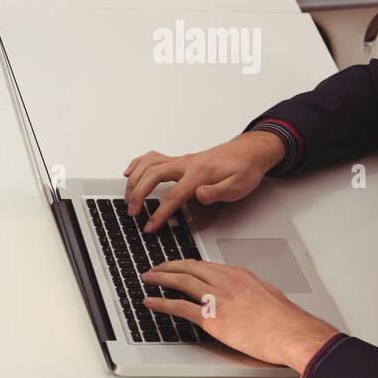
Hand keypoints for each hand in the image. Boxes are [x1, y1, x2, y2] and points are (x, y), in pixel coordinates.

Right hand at [124, 131, 285, 231]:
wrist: (250, 151)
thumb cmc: (244, 169)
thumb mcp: (239, 185)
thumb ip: (218, 192)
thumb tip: (199, 195)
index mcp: (200, 172)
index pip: (173, 195)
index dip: (159, 213)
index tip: (150, 226)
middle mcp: (186, 163)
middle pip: (153, 176)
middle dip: (138, 195)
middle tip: (132, 212)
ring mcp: (181, 160)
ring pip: (149, 165)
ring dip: (134, 181)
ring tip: (127, 197)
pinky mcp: (179, 160)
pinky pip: (152, 157)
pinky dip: (137, 163)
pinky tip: (129, 172)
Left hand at [142, 261, 337, 371]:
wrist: (293, 333)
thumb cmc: (286, 320)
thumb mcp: (267, 295)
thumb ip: (249, 291)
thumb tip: (241, 295)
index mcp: (240, 276)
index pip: (206, 265)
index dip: (187, 265)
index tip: (177, 265)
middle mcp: (226, 282)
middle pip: (190, 268)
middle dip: (168, 266)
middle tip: (155, 268)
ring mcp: (218, 299)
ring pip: (181, 281)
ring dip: (160, 278)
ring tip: (148, 278)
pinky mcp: (213, 318)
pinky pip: (179, 307)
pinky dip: (161, 303)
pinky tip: (151, 302)